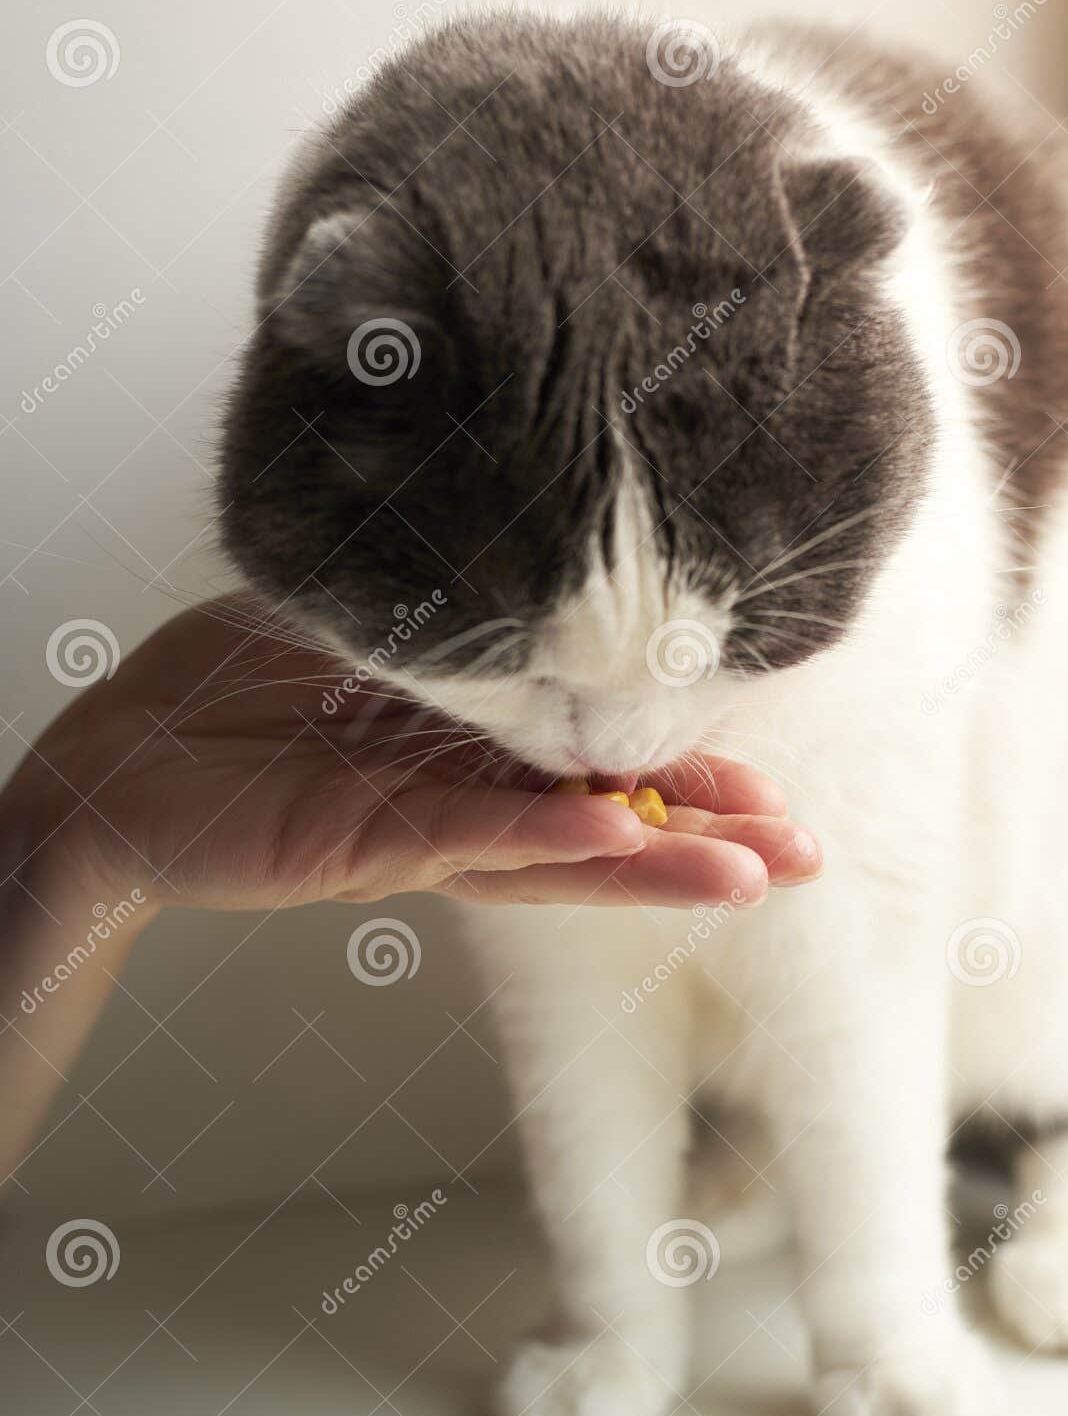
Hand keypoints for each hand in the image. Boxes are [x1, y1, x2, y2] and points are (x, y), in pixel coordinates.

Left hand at [6, 598, 821, 913]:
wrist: (114, 765)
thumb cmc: (222, 697)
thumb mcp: (344, 628)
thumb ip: (428, 615)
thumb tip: (507, 543)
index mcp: (465, 750)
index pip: (591, 767)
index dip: (676, 776)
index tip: (758, 778)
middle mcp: (459, 798)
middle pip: (600, 826)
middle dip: (703, 838)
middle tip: (801, 853)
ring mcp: (419, 829)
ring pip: (557, 853)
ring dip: (656, 863)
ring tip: (751, 872)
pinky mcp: (365, 846)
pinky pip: (470, 842)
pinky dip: (546, 841)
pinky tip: (619, 839)